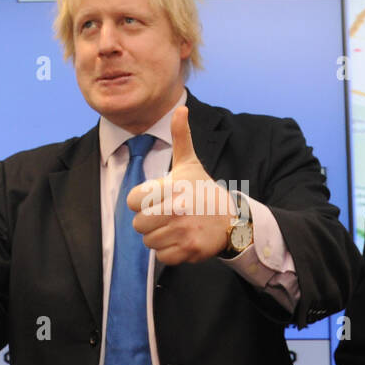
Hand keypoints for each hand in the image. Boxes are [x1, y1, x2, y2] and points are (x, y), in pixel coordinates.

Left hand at [126, 105, 235, 265]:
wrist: (231, 219)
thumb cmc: (203, 190)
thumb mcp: (190, 164)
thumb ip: (181, 137)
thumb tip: (181, 107)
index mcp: (172, 187)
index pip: (133, 201)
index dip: (142, 201)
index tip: (157, 199)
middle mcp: (177, 209)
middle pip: (138, 224)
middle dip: (150, 221)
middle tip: (167, 215)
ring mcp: (183, 231)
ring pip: (149, 242)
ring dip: (159, 237)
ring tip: (175, 227)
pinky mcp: (189, 250)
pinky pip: (162, 256)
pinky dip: (169, 251)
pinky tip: (181, 239)